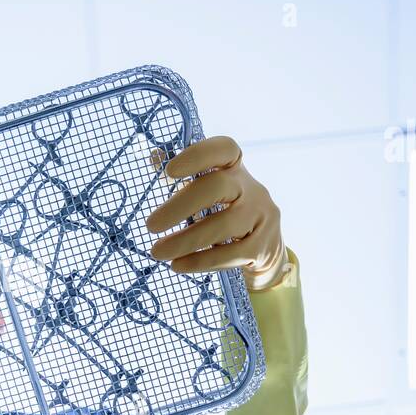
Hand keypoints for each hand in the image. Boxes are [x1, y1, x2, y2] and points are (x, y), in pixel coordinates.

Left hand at [145, 136, 289, 290]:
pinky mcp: (261, 248)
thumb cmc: (226, 210)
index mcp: (235, 169)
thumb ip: (184, 174)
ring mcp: (260, 217)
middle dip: (181, 206)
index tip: (169, 171)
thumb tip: (155, 156)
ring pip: (224, 226)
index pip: (225, 149)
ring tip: (157, 252)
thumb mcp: (210, 189)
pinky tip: (177, 265)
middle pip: (219, 187)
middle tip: (150, 225)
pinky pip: (230, 255)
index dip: (198, 155)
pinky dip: (200, 261)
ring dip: (186, 240)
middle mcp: (251, 188)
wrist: (265, 247)